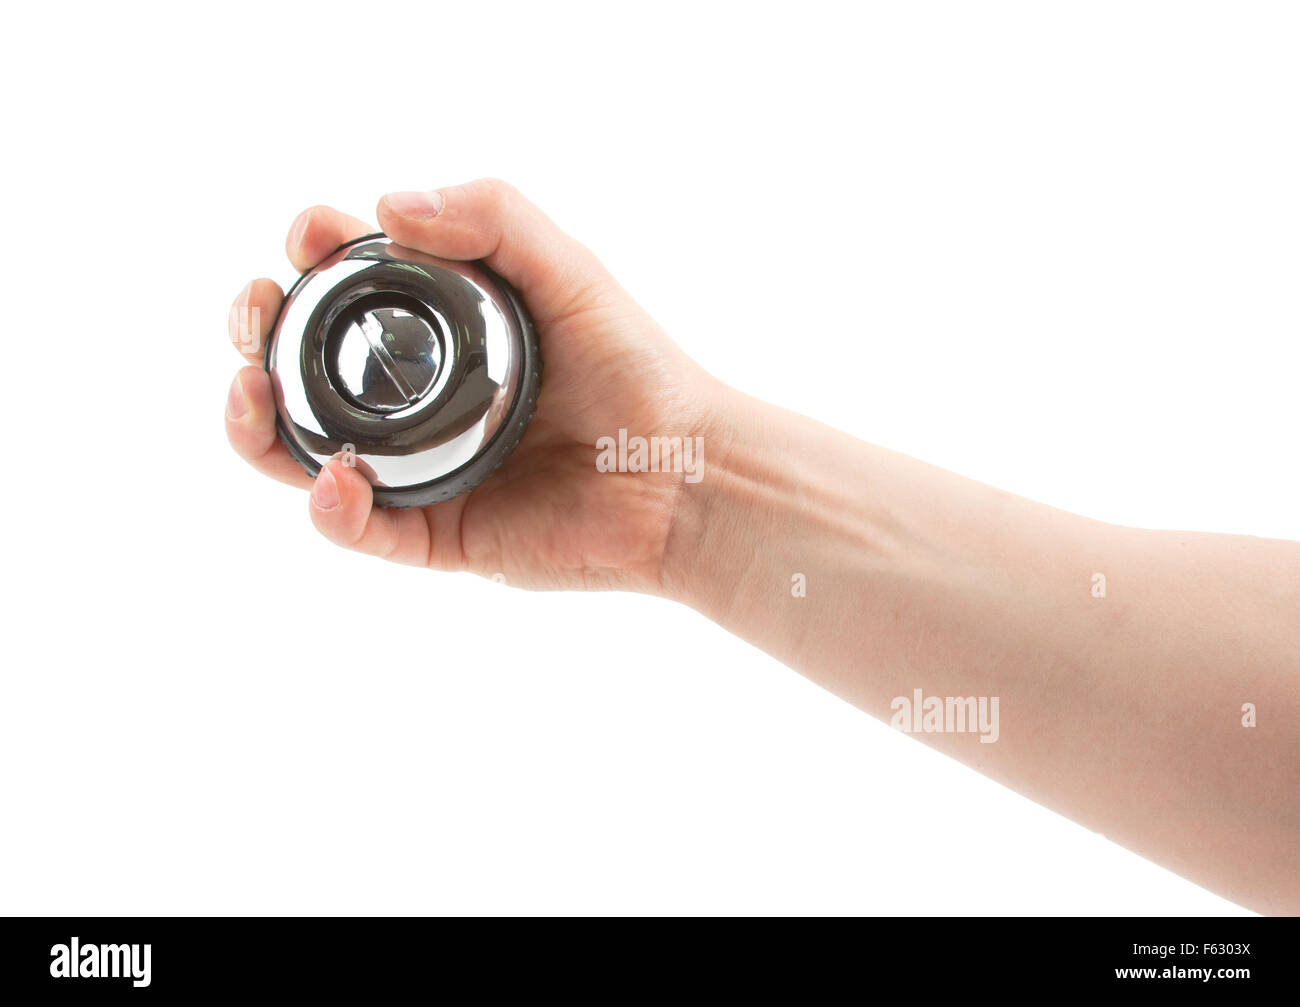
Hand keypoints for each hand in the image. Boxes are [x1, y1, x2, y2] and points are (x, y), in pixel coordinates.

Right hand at [225, 179, 719, 591]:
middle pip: (305, 370)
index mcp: (442, 334)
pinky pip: (365, 529)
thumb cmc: (634, 369)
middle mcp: (420, 401)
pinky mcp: (438, 533)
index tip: (307, 239)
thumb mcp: (565, 269)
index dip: (310, 259)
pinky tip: (334, 480)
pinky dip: (332, 509)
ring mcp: (422, 469)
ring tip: (249, 394)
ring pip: (307, 453)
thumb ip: (491, 217)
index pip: (347, 292)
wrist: (682, 470)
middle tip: (254, 314)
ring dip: (258, 426)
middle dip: (259, 335)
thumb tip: (384, 203)